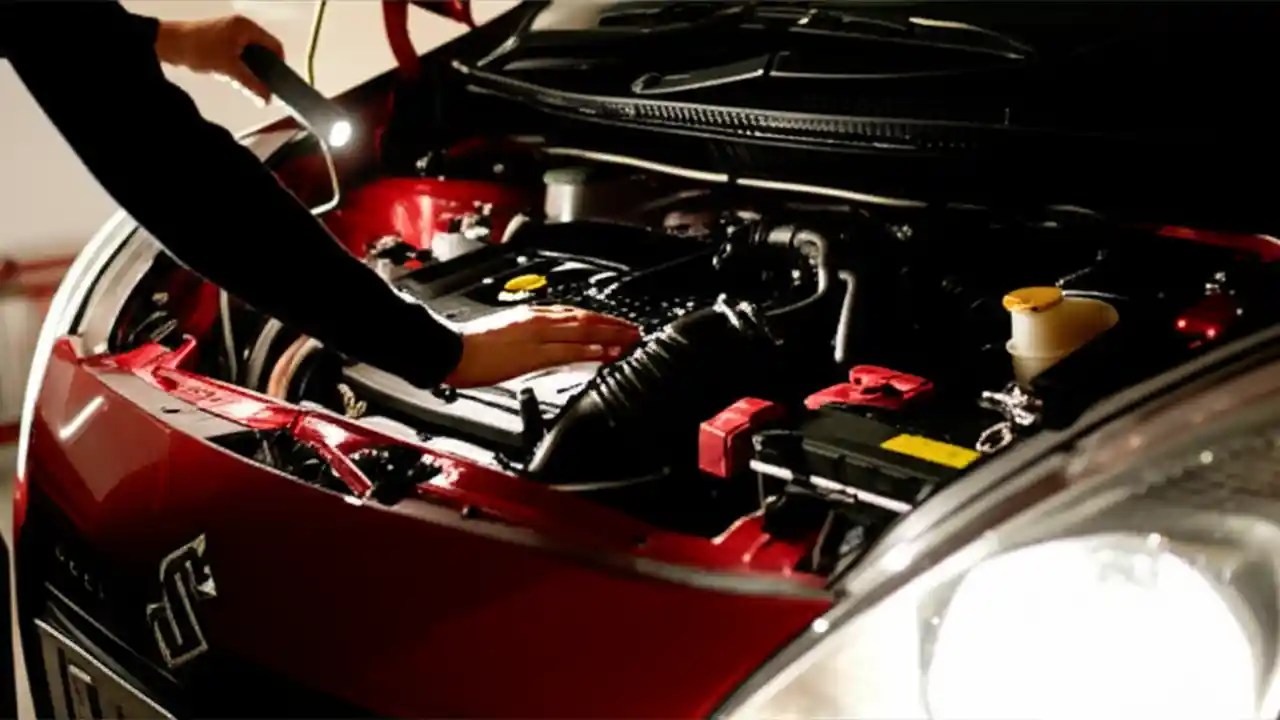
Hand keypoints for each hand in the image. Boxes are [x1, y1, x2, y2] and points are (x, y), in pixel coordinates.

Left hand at [154, 15, 284, 103]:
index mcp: (247, 27)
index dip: (279, 65)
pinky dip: (237, 69)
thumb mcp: (229, 68)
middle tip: (259, 88)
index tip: (276, 82)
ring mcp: (231, 33)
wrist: (169, 44)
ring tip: (239, 83)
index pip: (275, 46)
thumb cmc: (197, 47)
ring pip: (250, 57)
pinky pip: (238, 57)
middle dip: (261, 72)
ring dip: (247, 73)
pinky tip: (230, 78)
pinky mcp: (221, 41)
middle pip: (263, 53)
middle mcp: (241, 28)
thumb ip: (251, 84)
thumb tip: (267, 98)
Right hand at [444, 305, 641, 387]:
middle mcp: (538, 320)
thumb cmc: (473, 346)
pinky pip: (568, 351)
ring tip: (630, 341)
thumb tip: (550, 344)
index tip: (617, 324)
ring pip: (582, 332)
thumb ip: (531, 335)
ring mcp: (537, 336)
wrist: (452, 351)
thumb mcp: (507, 332)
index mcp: (531, 314)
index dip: (600, 319)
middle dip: (613, 325)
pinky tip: (606, 353)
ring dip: (610, 336)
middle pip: (584, 319)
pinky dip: (590, 350)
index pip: (574, 313)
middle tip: (635, 331)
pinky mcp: (533, 354)